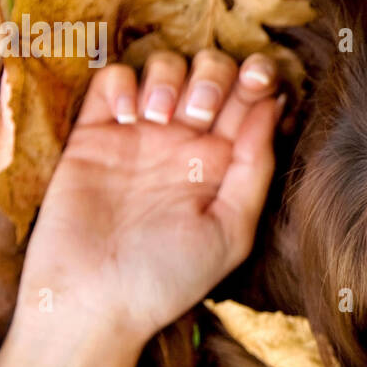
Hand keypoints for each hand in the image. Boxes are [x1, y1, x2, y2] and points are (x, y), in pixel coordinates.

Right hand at [13, 49, 284, 347]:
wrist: (91, 300)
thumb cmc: (168, 276)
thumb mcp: (231, 228)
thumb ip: (255, 165)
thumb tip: (274, 104)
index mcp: (226, 162)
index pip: (251, 99)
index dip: (259, 78)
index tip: (258, 83)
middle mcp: (187, 143)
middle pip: (211, 71)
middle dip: (213, 75)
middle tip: (198, 114)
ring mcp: (141, 135)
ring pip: (164, 66)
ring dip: (168, 77)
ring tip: (157, 119)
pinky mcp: (94, 134)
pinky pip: (112, 79)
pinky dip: (122, 83)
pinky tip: (125, 118)